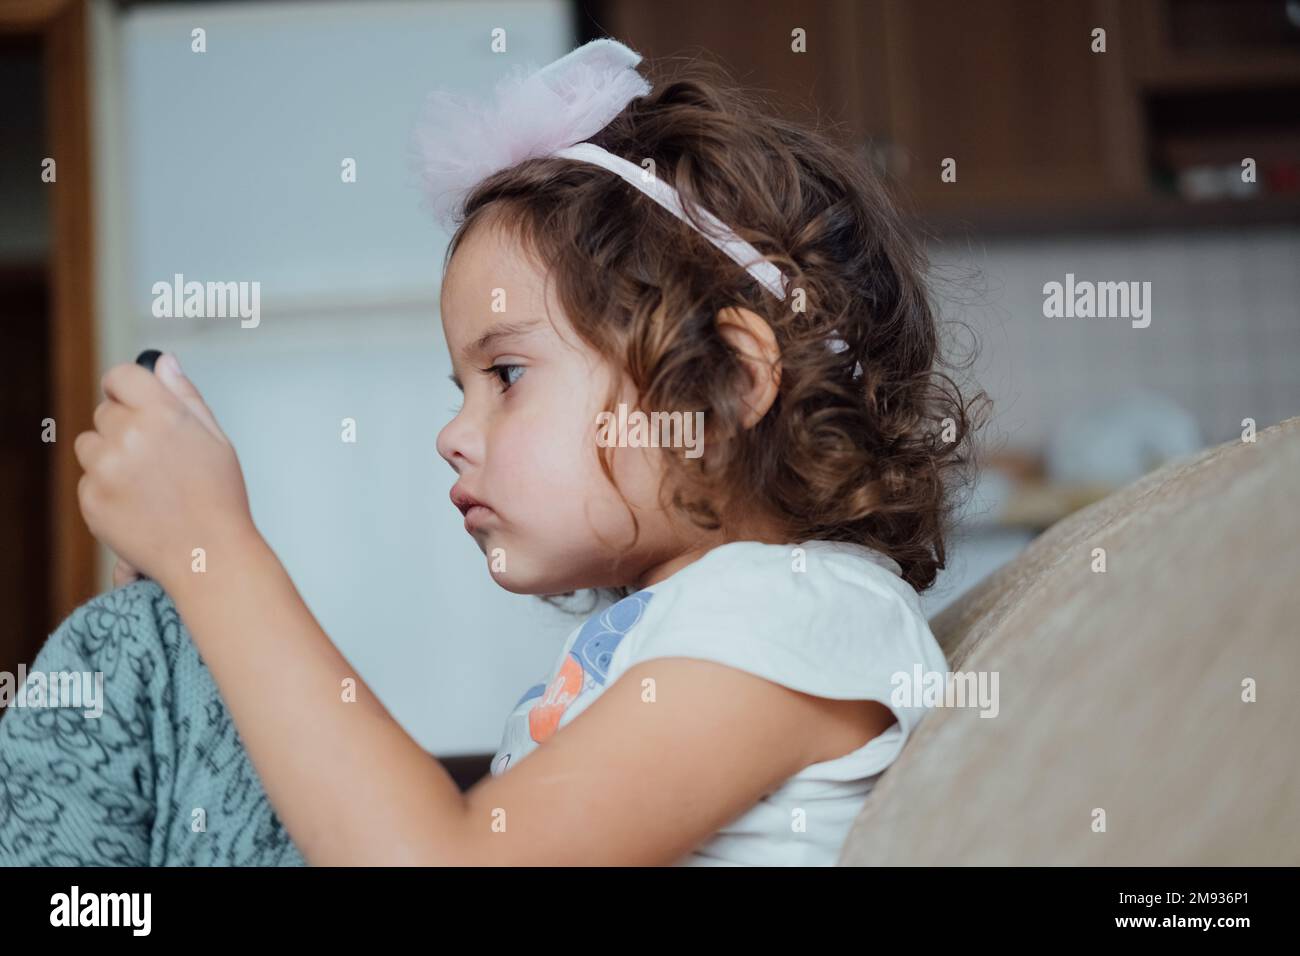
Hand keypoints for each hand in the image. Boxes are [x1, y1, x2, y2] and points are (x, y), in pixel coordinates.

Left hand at [74, 354, 255, 592]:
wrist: (209, 555)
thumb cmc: (219, 497)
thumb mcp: (215, 439)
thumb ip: (185, 396)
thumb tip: (164, 362)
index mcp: (163, 414)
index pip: (120, 376)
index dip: (127, 389)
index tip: (134, 402)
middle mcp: (129, 435)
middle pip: (105, 411)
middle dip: (124, 428)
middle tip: (156, 460)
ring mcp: (105, 469)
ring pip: (90, 445)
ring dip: (109, 456)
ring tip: (147, 484)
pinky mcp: (91, 499)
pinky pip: (87, 480)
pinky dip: (106, 490)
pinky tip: (138, 505)